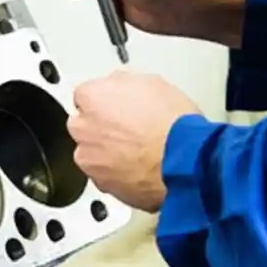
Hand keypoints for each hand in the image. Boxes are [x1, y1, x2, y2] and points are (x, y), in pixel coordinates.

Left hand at [68, 71, 200, 212]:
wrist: (184, 161)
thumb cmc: (171, 123)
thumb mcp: (152, 83)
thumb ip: (123, 82)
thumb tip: (120, 85)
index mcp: (91, 97)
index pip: (85, 95)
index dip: (105, 102)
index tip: (117, 106)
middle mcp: (83, 128)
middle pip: (82, 125)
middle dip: (100, 127)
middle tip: (128, 129)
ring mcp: (89, 159)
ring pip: (91, 153)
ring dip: (106, 152)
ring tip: (136, 151)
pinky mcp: (101, 184)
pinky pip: (104, 175)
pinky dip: (116, 173)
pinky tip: (138, 168)